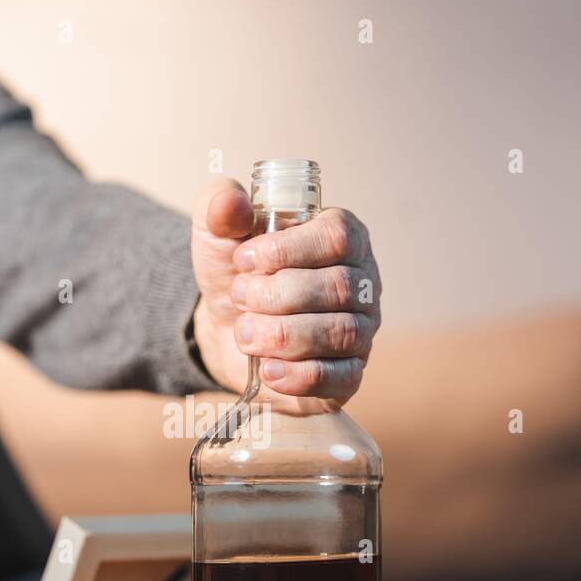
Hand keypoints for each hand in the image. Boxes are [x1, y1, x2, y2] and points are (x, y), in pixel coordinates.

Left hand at [189, 178, 381, 402]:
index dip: (286, 250)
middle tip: (239, 297)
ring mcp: (361, 331)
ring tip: (245, 333)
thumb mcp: (219, 233)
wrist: (226, 328)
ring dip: (281, 335)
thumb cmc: (236, 273)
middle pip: (337, 287)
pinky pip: (340, 378)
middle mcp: (362, 283)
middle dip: (276, 295)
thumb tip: (230, 202)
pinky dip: (298, 375)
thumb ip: (218, 207)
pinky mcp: (349, 374)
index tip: (243, 260)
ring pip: (339, 333)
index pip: (336, 236)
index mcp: (343, 237)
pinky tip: (267, 369)